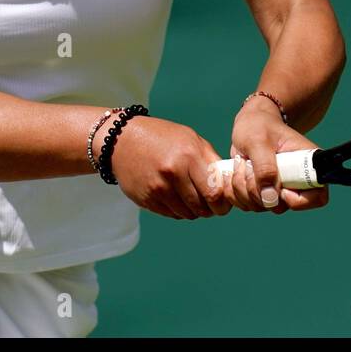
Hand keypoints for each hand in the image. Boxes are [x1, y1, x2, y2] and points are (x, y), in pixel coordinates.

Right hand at [97, 116, 233, 219]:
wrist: (123, 139)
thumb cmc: (163, 137)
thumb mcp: (190, 139)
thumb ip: (210, 160)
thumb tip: (227, 184)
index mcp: (188, 156)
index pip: (215, 193)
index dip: (223, 204)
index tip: (224, 204)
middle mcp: (173, 173)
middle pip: (202, 207)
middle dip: (211, 210)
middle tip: (212, 206)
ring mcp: (158, 188)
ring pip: (187, 214)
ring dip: (195, 212)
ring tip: (194, 201)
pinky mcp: (146, 199)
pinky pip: (171, 214)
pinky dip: (179, 211)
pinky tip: (177, 199)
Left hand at [223, 98, 329, 213]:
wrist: (249, 126)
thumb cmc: (259, 127)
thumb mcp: (259, 142)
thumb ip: (265, 168)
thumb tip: (270, 198)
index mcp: (307, 165)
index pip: (318, 197)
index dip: (298, 200)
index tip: (278, 186)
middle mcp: (295, 183)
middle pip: (280, 206)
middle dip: (257, 188)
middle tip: (249, 163)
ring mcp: (277, 192)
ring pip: (259, 206)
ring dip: (242, 186)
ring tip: (242, 161)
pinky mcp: (261, 195)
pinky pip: (245, 205)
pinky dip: (234, 190)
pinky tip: (235, 170)